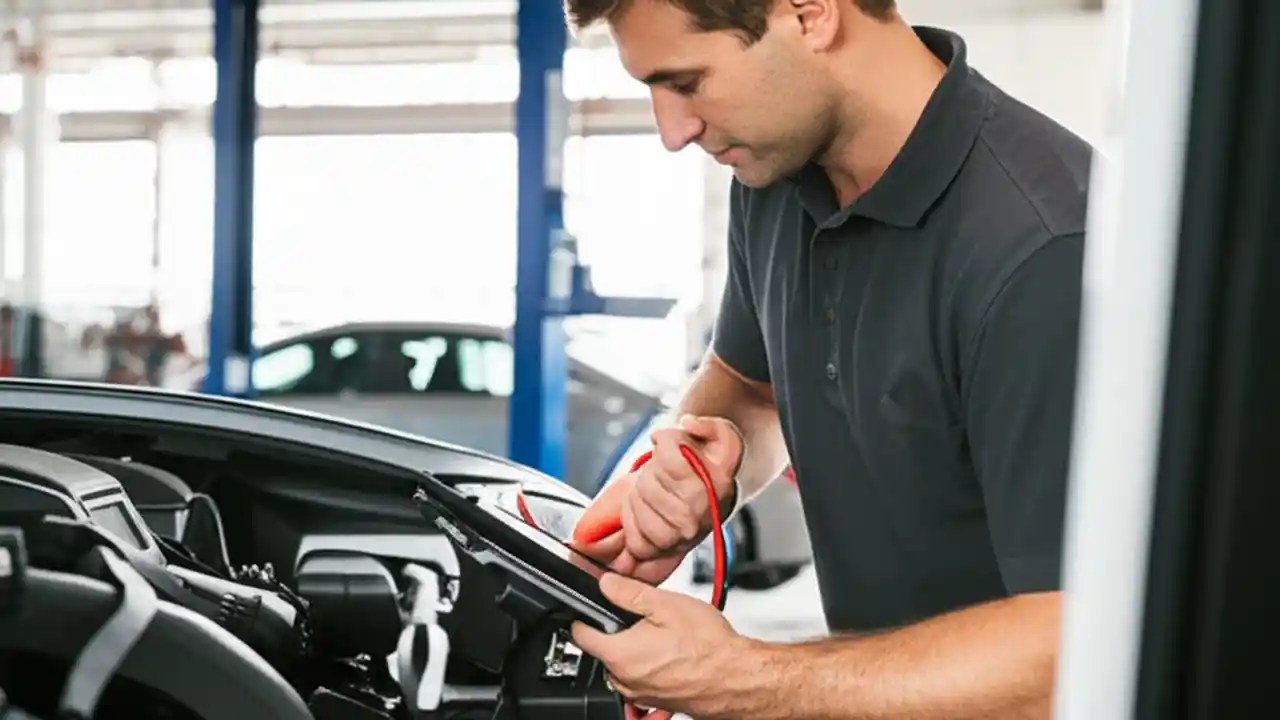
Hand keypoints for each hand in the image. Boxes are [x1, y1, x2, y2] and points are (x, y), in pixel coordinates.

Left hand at [571, 573, 751, 719]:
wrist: (735, 678)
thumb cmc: (707, 646)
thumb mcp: (666, 605)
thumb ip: (629, 592)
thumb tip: (606, 583)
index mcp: (620, 654)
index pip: (581, 634)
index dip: (583, 615)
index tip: (590, 607)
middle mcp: (624, 680)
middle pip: (603, 650)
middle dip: (615, 632)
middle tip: (640, 617)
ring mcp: (640, 694)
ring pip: (622, 666)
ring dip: (633, 650)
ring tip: (661, 636)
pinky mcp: (655, 701)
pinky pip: (640, 680)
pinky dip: (648, 666)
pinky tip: (670, 654)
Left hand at [573, 415, 742, 584]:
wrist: (715, 498)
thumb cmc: (710, 466)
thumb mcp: (719, 435)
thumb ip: (707, 424)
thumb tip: (689, 424)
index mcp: (717, 483)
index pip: (670, 458)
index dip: (664, 441)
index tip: (667, 440)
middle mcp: (702, 513)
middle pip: (648, 482)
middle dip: (651, 470)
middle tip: (663, 471)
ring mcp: (684, 535)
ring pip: (637, 503)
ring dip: (640, 493)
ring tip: (656, 490)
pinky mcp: (666, 551)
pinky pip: (633, 533)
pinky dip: (632, 518)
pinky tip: (648, 510)